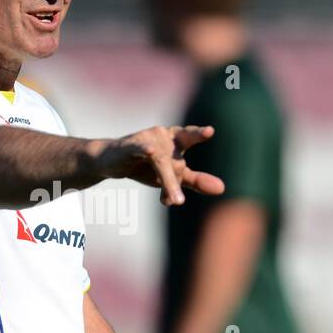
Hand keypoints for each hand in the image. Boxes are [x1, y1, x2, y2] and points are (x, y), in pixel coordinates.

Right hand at [96, 125, 224, 205]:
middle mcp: (162, 135)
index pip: (189, 137)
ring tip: (175, 201)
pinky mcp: (130, 145)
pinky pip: (140, 149)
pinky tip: (149, 152)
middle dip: (175, 182)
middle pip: (175, 162)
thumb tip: (222, 189)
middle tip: (178, 201)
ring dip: (168, 182)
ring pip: (162, 162)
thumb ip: (196, 180)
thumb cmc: (144, 166)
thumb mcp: (173, 175)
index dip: (198, 133)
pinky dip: (145, 151)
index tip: (209, 131)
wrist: (109, 162)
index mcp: (175, 139)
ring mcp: (146, 138)